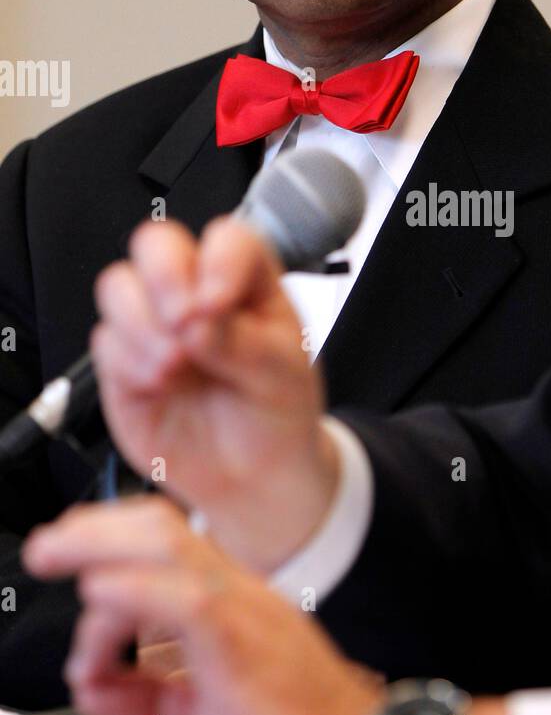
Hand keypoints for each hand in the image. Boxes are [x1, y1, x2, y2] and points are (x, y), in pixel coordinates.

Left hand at [25, 498, 517, 714]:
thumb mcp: (203, 713)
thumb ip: (145, 697)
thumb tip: (93, 687)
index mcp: (233, 601)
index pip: (166, 541)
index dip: (109, 535)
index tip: (69, 550)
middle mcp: (239, 592)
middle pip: (159, 527)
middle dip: (92, 529)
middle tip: (49, 547)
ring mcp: (245, 610)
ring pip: (166, 548)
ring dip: (99, 551)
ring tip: (61, 566)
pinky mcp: (244, 643)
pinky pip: (186, 600)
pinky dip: (134, 594)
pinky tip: (103, 600)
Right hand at [91, 217, 339, 571]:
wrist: (255, 475)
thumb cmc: (277, 411)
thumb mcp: (282, 377)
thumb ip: (241, 344)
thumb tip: (196, 322)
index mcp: (245, 281)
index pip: (226, 239)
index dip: (217, 262)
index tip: (219, 304)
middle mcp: (194, 291)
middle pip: (156, 243)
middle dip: (163, 278)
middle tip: (183, 323)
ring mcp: (154, 323)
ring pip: (117, 285)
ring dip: (142, 324)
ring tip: (175, 366)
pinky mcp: (123, 362)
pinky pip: (104, 341)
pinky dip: (129, 363)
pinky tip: (161, 387)